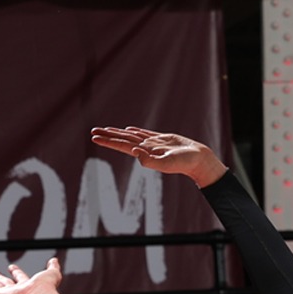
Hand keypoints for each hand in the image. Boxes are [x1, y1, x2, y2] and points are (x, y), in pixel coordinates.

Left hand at [91, 126, 225, 187]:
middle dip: (108, 135)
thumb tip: (134, 152)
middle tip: (93, 131)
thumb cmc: (185, 163)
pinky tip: (129, 130)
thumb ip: (150, 161)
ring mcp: (153, 143)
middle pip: (123, 140)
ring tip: (107, 130)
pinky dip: (135, 131)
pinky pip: (145, 133)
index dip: (108, 141)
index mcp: (144, 153)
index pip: (122, 145)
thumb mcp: (167, 163)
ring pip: (132, 136)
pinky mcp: (163, 139)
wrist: (198, 160)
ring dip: (119, 133)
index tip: (94, 137)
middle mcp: (146, 148)